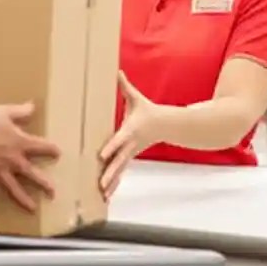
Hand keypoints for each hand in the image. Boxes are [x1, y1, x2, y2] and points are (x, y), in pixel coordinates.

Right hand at [0, 102, 59, 216]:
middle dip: (44, 185)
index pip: (42, 147)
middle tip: (52, 193)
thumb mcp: (4, 111)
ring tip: (32, 209)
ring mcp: (0, 174)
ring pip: (15, 191)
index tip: (58, 153)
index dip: (51, 150)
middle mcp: (14, 162)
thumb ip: (20, 111)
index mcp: (21, 144)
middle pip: (33, 175)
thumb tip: (33, 106)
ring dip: (24, 201)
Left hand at [100, 72, 161, 198]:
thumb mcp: (136, 98)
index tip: (101, 156)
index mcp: (130, 130)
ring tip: (101, 194)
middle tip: (100, 184)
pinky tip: (106, 195)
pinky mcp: (130, 158)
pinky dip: (114, 184)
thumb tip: (117, 70)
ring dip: (111, 183)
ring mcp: (131, 153)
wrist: (167, 125)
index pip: (119, 140)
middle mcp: (130, 145)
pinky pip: (121, 172)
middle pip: (119, 161)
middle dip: (110, 173)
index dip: (111, 148)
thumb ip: (124, 85)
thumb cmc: (148, 110)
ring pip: (120, 170)